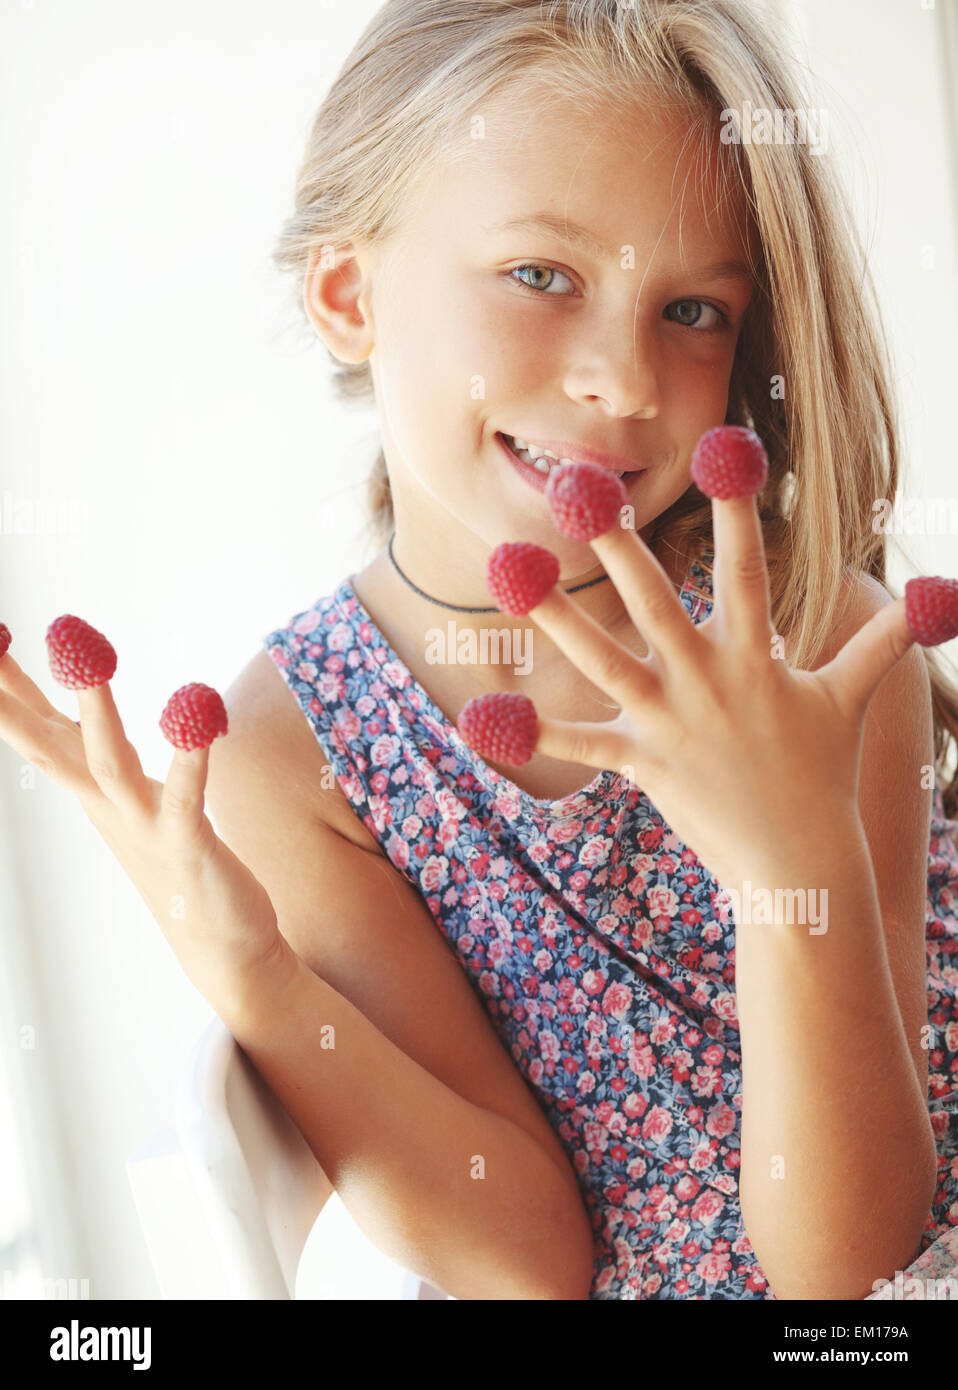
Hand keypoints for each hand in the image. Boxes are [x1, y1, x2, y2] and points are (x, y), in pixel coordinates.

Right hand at [0, 630, 288, 1018]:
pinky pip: (186, 794)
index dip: (3, 679)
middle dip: (12, 692)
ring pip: (108, 759)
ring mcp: (140, 824)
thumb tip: (75, 696)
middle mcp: (102, 801)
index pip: (33, 720)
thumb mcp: (123, 790)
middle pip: (43, 740)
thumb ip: (97, 746)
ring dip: (96, 707)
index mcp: (87, 785)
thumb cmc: (170, 855)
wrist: (216, 942)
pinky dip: (190, 756)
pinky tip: (200, 715)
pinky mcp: (187, 844)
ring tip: (88, 653)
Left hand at [471, 435, 951, 891]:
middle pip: (654, 598)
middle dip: (618, 540)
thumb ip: (885, 639)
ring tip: (510, 570)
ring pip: (603, 658)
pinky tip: (485, 716)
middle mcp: (706, 678)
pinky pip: (583, 743)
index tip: (724, 446)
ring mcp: (670, 721)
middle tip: (579, 487)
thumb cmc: (822, 774)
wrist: (800, 862)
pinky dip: (536, 731)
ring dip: (557, 617)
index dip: (737, 506)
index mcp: (753, 655)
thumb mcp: (851, 697)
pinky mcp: (643, 763)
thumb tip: (947, 595)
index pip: (745, 566)